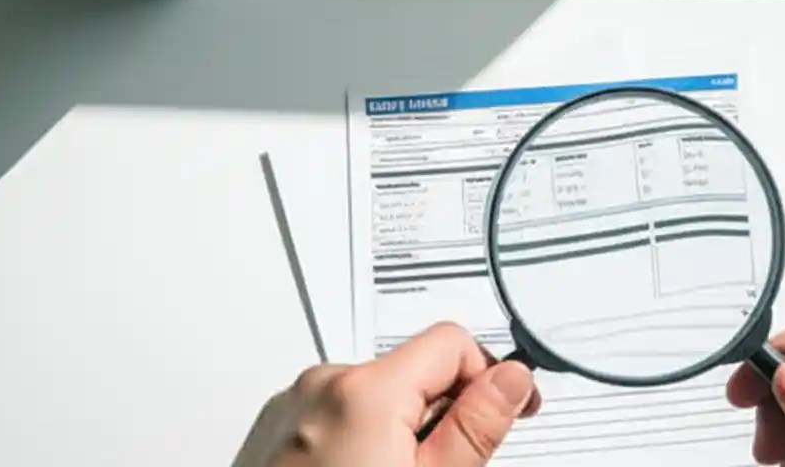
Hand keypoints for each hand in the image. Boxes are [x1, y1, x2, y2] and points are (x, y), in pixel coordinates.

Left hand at [232, 322, 540, 466]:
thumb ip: (475, 428)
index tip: (506, 410)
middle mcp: (322, 385)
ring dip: (397, 431)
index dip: (488, 378)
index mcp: (365, 391)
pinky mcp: (274, 428)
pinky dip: (358, 441)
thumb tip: (511, 380)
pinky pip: (337, 414)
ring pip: (375, 398)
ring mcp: (292, 406)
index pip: (453, 342)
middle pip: (413, 372)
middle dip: (439, 415)